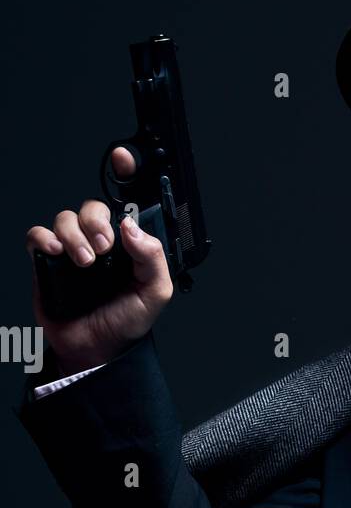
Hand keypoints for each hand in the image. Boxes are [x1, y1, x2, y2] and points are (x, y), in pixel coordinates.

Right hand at [25, 147, 173, 374]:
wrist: (96, 350)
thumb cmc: (126, 323)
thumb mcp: (154, 292)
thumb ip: (153, 257)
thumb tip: (132, 226)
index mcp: (129, 244)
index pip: (127, 203)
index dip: (124, 174)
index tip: (123, 157)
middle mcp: (101, 242)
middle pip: (93, 207)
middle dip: (97, 221)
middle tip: (105, 248)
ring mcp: (73, 249)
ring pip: (67, 218)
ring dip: (76, 235)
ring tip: (86, 263)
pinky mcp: (48, 261)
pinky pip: (39, 235)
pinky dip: (46, 239)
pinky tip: (58, 254)